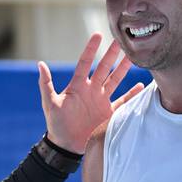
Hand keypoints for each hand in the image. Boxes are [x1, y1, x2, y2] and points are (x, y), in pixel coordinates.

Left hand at [37, 33, 145, 153]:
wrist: (66, 145)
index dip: (91, 49)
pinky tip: (141, 87)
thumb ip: (46, 84)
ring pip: (115, 81)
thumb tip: (40, 64)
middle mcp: (92, 90)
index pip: (86, 63)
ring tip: (133, 57)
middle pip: (104, 68)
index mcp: (78, 86)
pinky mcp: (109, 114)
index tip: (98, 35)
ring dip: (124, 69)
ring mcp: (101, 101)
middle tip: (121, 40)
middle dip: (112, 54)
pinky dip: (132, 95)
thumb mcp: (50, 103)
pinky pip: (123, 102)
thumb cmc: (56, 124)